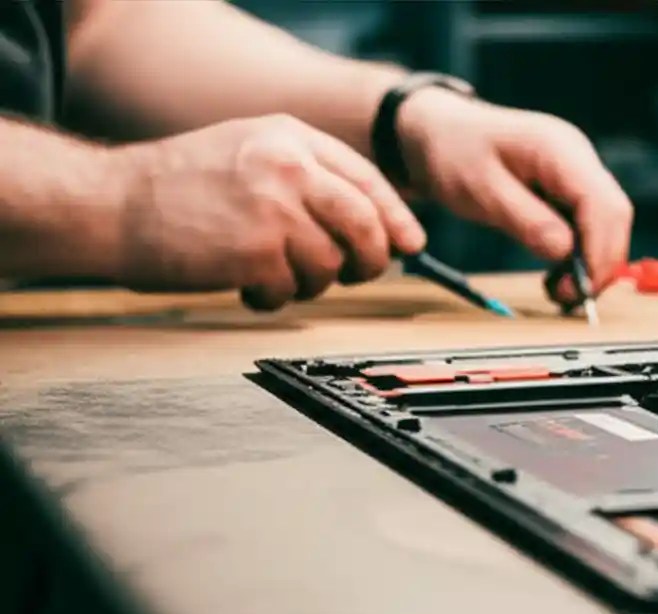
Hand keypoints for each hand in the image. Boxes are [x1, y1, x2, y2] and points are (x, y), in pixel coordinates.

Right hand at [111, 114, 425, 309]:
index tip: (410, 243)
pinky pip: (292, 290)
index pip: (368, 180)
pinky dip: (273, 296)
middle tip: (357, 273)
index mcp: (290, 138)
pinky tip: (245, 283)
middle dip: (371, 259)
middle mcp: (289, 167)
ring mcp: (274, 209)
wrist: (111, 204)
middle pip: (366, 225)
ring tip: (273, 272)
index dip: (396, 218)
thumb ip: (308, 176)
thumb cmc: (178, 186)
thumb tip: (372, 221)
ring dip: (309, 282)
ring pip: (331, 265)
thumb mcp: (250, 151)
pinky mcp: (257, 251)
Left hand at [396, 88, 632, 296]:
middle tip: (569, 299)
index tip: (579, 289)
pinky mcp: (570, 187)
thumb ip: (524, 220)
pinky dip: (581, 253)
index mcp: (558, 149)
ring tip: (559, 290)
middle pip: (615, 216)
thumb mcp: (480, 191)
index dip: (599, 252)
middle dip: (600, 263)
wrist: (440, 132)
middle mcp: (578, 156)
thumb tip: (564, 251)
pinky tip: (558, 273)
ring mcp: (578, 170)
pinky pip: (590, 224)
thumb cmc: (454, 154)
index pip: (604, 205)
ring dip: (592, 262)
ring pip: (607, 223)